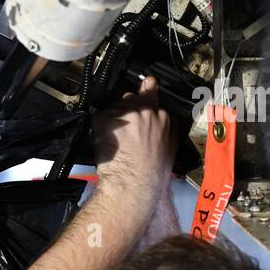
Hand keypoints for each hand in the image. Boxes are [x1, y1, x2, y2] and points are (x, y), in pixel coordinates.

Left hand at [92, 75, 174, 205]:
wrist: (133, 184)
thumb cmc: (152, 175)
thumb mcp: (170, 149)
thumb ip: (166, 128)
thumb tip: (164, 120)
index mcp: (163, 117)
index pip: (151, 93)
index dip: (146, 93)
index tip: (146, 85)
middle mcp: (145, 111)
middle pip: (131, 98)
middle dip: (127, 109)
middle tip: (126, 129)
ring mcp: (125, 113)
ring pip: (115, 107)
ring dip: (114, 119)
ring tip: (117, 140)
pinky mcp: (107, 118)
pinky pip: (100, 116)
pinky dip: (100, 127)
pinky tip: (106, 141)